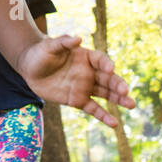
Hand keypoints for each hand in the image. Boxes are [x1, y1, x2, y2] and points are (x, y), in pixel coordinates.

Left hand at [17, 35, 134, 125]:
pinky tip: (114, 123)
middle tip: (125, 91)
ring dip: (119, 99)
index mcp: (86, 56)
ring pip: (106, 94)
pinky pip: (93, 109)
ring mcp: (85, 87)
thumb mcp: (50, 46)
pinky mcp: (78, 100)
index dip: (106, 64)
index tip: (111, 69)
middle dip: (117, 85)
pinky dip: (104, 116)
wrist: (30, 68)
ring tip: (131, 105)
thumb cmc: (41, 53)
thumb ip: (63, 42)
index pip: (100, 60)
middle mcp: (90, 72)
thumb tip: (78, 38)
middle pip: (108, 78)